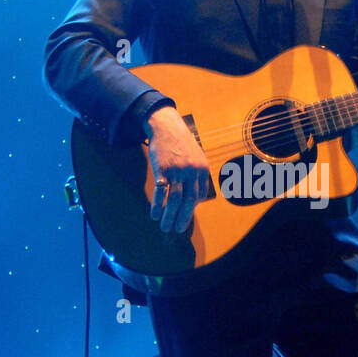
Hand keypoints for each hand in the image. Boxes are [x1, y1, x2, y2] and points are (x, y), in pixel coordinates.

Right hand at [144, 106, 209, 233]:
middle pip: (188, 202)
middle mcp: (192, 172)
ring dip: (169, 216)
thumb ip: (197, 175)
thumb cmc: (180, 143)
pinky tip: (154, 215)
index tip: (185, 217)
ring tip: (164, 227)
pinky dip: (157, 206)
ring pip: (174, 201)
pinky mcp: (163, 170)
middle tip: (177, 230)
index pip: (199, 196)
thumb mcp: (196, 157)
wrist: (166, 127)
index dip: (192, 209)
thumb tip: (195, 196)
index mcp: (203, 170)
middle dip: (183, 219)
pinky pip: (160, 193)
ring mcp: (177, 171)